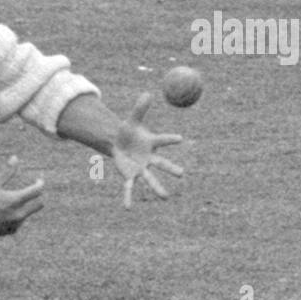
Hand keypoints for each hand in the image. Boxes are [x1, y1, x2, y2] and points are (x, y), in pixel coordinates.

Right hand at [0, 155, 44, 236]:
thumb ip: (7, 172)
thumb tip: (15, 157)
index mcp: (16, 200)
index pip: (37, 190)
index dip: (40, 184)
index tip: (38, 181)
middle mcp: (19, 213)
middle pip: (39, 204)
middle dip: (37, 198)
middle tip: (31, 192)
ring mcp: (16, 223)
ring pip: (27, 213)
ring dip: (21, 208)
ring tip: (4, 206)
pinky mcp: (12, 231)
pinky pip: (19, 222)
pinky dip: (13, 217)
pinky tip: (0, 216)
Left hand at [111, 93, 183, 207]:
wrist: (118, 143)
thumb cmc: (128, 132)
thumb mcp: (131, 120)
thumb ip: (140, 108)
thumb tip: (148, 93)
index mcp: (152, 143)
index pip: (163, 140)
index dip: (171, 139)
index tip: (181, 138)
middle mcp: (149, 158)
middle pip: (162, 163)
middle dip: (171, 168)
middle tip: (182, 173)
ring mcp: (140, 168)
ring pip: (150, 179)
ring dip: (157, 187)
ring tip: (165, 197)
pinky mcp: (130, 175)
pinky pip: (129, 187)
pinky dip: (128, 196)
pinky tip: (127, 207)